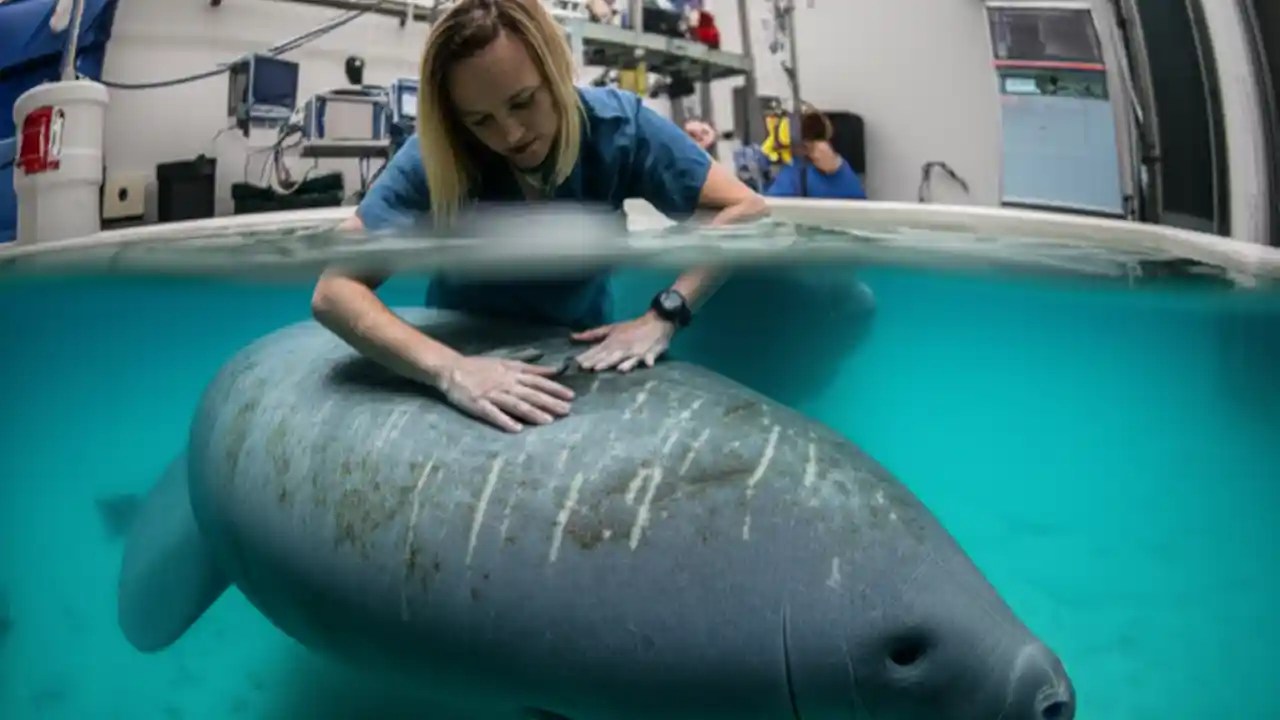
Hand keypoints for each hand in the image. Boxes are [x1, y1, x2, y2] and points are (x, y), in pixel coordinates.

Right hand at [437, 355, 574, 432]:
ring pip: (515, 404)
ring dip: (532, 413)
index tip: (571, 396)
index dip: (555, 388)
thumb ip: (530, 366)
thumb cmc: (480, 366)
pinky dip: (504, 421)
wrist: (451, 369)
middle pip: (531, 394)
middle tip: (566, 411)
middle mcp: (505, 383)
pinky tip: (516, 429)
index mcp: (512, 373)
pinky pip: (493, 414)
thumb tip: (553, 368)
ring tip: (548, 421)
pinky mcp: (478, 405)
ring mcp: (492, 394)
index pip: (538, 381)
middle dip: (549, 402)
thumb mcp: (507, 361)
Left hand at [571, 312, 674, 372]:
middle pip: (608, 355)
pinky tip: (647, 364)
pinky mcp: (650, 353)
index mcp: (612, 341)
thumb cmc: (632, 327)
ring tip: (604, 367)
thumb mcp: (611, 328)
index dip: (587, 356)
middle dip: (597, 361)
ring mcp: (635, 351)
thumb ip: (593, 334)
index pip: (597, 350)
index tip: (576, 362)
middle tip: (585, 367)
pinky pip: (649, 357)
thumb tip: (572, 336)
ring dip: (615, 361)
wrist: (656, 321)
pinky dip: (648, 360)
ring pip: (624, 357)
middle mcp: (622, 346)